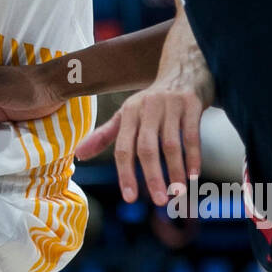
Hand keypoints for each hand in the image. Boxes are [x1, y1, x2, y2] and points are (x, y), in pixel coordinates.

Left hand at [75, 76, 206, 205]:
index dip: (126, 174)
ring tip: (178, 193)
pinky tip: (193, 175)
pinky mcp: (192, 104)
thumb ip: (104, 135)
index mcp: (128, 112)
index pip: (123, 148)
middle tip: (159, 202)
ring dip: (175, 171)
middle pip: (147, 148)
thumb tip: (78, 155)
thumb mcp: (126, 114)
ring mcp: (170, 105)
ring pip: (171, 144)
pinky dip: (193, 157)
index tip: (130, 199)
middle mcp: (147, 107)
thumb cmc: (151, 101)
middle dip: (152, 177)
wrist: (182, 69)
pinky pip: (192, 135)